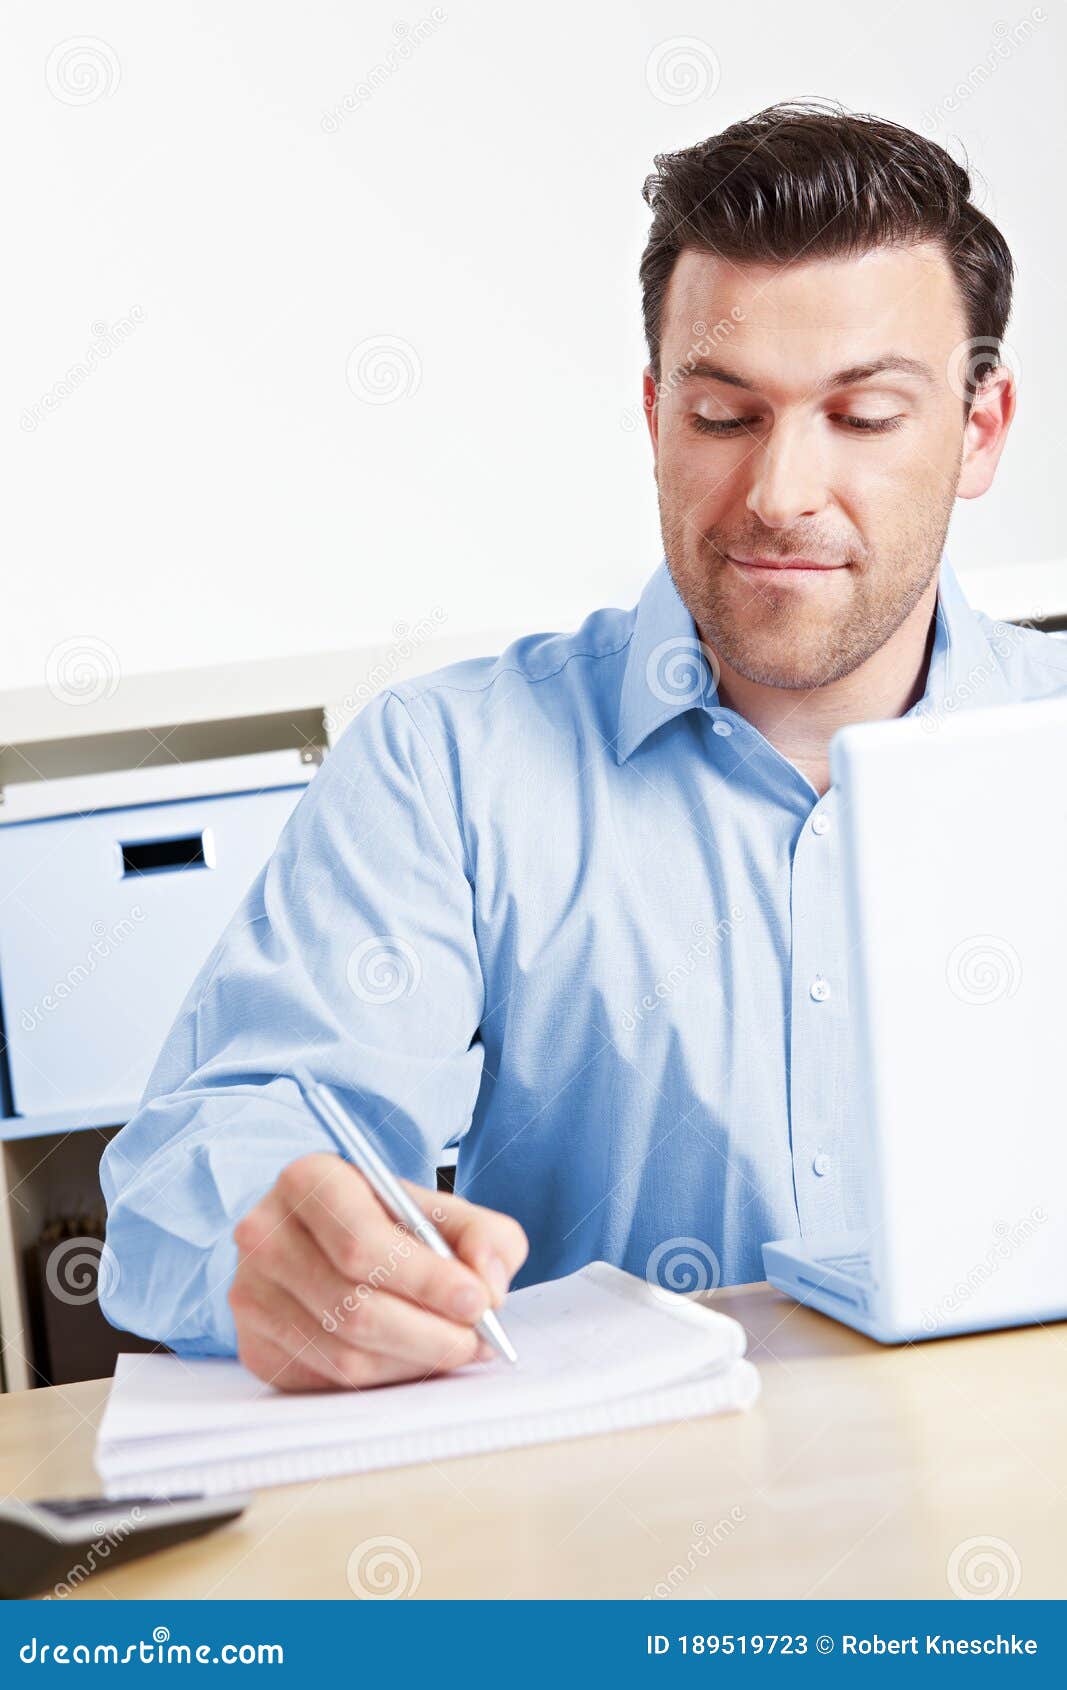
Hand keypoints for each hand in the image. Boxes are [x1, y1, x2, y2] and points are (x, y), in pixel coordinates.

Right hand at [228, 1153, 528, 1390]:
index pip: (361, 1242)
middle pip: (354, 1308)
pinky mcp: (255, 1346)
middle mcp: (265, 1235)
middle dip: (430, 1332)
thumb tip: (489, 1285)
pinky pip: (331, 1379)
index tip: (477, 1301)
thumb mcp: (441, 1211)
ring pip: (345, 1353)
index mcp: (308, 1180)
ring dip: (414, 1360)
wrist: (329, 1241)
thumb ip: (484, 1235)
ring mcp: (252, 1294)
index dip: (425, 1279)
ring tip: (456, 1348)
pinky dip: (387, 1377)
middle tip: (477, 1338)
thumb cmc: (389, 1224)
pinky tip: (415, 1358)